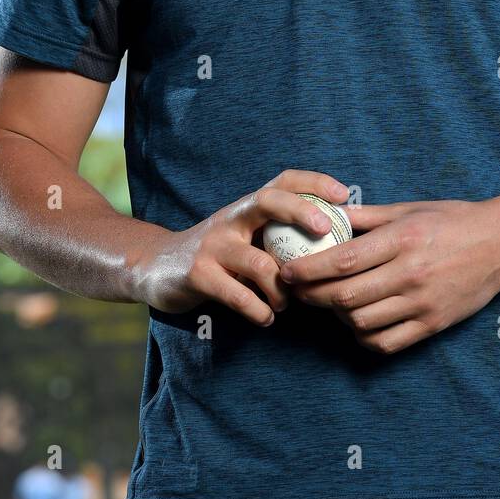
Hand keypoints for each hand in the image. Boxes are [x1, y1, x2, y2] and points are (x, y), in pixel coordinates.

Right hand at [136, 169, 346, 321]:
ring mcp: (213, 245)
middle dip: (301, 211)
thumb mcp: (245, 236)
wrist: (156, 267)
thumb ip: (278, 236)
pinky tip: (266, 317)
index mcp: (247, 207)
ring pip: (259, 263)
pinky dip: (259, 311)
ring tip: (286, 304)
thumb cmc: (218, 254)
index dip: (314, 182)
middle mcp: (230, 219)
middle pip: (267, 201)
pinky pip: (238, 295)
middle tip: (326, 231)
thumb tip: (336, 246)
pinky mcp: (198, 274)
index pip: (282, 181)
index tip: (343, 193)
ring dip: (282, 290)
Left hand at [279, 198, 499, 354]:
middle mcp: (410, 274)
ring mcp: (422, 303)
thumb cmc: (454, 220)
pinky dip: (363, 336)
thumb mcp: (410, 209)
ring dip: (337, 315)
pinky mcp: (432, 325)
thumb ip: (369, 216)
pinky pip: (386, 342)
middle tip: (297, 289)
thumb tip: (331, 215)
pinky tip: (357, 322)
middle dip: (312, 295)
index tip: (287, 270)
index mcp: (402, 240)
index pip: (343, 261)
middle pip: (345, 296)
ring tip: (329, 302)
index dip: (308, 269)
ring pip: (361, 322)